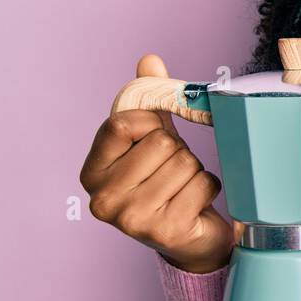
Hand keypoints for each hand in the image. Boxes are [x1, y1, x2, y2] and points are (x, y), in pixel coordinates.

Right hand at [79, 54, 235, 274]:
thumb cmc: (165, 183)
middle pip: (161, 142)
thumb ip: (147, 102)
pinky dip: (208, 189)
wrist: (188, 239)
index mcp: (91, 172)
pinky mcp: (165, 232)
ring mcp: (132, 219)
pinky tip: (195, 203)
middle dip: (178, 151)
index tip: (154, 136)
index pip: (123, 123)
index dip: (150, 122)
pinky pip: (203, 185)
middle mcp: (103, 199)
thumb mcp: (151, 140)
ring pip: (185, 162)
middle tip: (172, 171)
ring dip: (194, 170)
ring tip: (183, 188)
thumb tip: (149, 61)